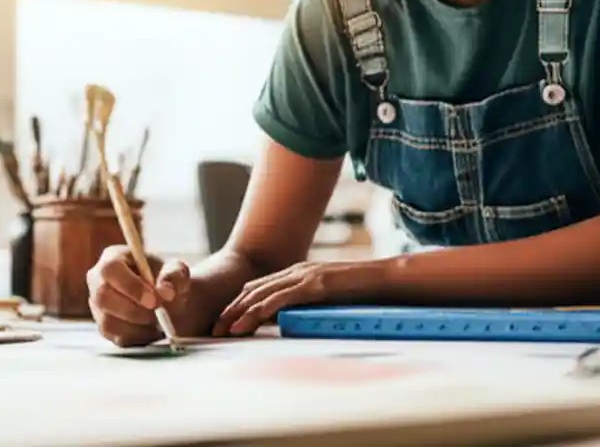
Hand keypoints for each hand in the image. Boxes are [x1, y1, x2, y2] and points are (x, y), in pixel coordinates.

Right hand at [86, 245, 190, 346]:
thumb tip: (165, 291)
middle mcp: (98, 281)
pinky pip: (116, 337)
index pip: (110, 269)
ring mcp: (98, 306)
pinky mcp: (104, 327)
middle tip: (157, 314)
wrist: (170, 300)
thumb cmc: (168, 279)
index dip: (130, 286)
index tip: (153, 300)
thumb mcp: (177, 271)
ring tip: (157, 319)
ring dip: (138, 325)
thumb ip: (173, 276)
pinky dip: (138, 337)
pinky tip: (151, 328)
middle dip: (133, 310)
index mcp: (112, 258)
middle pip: (103, 297)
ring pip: (109, 322)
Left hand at [212, 260, 381, 336]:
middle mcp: (296, 271)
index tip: (223, 323)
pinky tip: (249, 321)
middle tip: (214, 329)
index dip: (238, 305)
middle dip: (231, 310)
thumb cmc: (359, 293)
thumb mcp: (326, 300)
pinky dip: (261, 310)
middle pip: (253, 290)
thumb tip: (290, 323)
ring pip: (262, 294)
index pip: (258, 289)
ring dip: (240, 312)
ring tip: (225, 329)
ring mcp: (305, 275)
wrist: (385, 279)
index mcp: (297, 274)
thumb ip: (307, 306)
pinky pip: (282, 298)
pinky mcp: (315, 284)